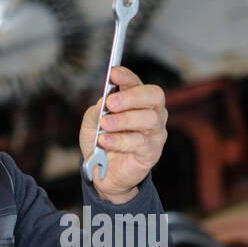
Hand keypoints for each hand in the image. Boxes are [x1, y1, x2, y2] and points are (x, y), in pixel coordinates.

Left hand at [79, 65, 167, 202]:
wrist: (104, 174)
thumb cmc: (102, 144)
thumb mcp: (92, 123)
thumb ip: (97, 111)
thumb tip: (104, 102)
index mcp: (138, 102)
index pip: (138, 84)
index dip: (127, 77)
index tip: (113, 73)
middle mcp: (152, 114)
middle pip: (153, 96)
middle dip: (131, 96)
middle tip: (111, 102)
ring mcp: (155, 133)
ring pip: (148, 119)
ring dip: (124, 120)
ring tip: (106, 124)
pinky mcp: (152, 152)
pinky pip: (140, 142)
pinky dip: (120, 140)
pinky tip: (105, 140)